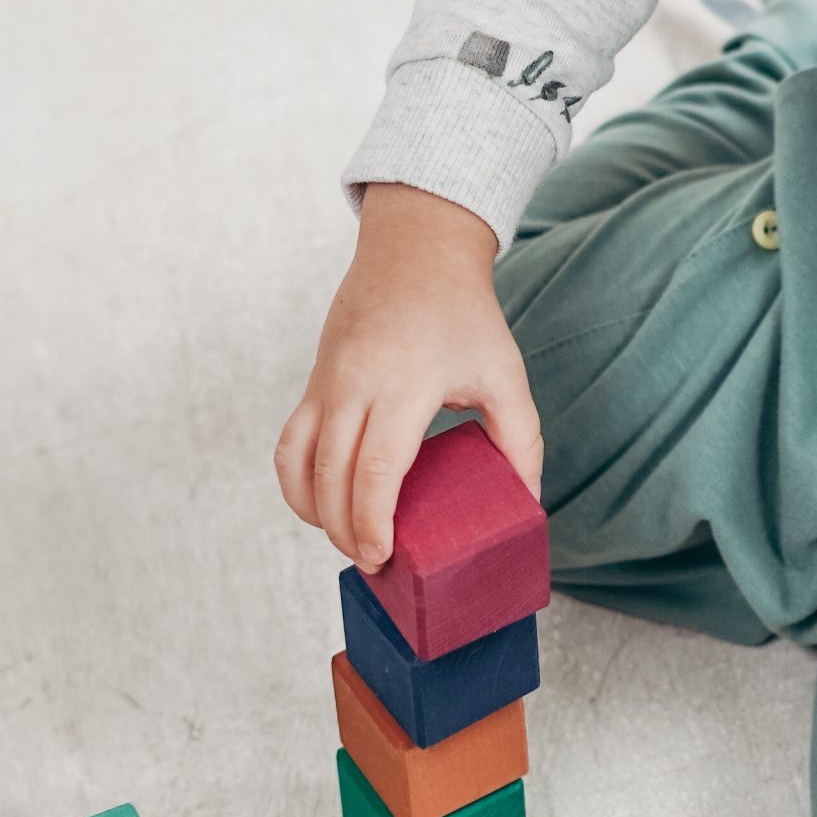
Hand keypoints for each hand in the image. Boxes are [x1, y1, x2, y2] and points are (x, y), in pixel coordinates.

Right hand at [276, 184, 542, 572]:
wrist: (415, 252)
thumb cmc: (464, 315)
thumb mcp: (505, 374)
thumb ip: (521, 440)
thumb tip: (527, 503)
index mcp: (404, 385)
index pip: (375, 471)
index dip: (372, 522)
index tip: (383, 557)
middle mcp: (354, 384)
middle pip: (331, 476)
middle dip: (344, 530)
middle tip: (373, 564)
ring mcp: (325, 382)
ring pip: (298, 461)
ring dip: (314, 511)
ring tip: (345, 540)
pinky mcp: (312, 381)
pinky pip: (288, 441)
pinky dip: (294, 481)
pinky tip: (318, 506)